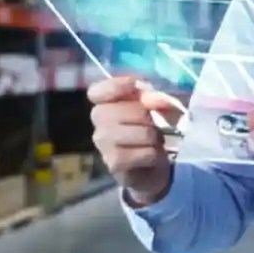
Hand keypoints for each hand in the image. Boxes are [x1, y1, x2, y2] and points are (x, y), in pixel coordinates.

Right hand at [87, 76, 181, 206]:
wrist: (152, 166)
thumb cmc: (150, 129)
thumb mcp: (156, 108)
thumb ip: (154, 98)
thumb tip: (155, 99)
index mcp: (106, 102)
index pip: (97, 92)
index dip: (115, 86)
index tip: (133, 86)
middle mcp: (98, 120)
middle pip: (122, 111)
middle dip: (145, 117)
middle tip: (152, 124)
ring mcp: (102, 143)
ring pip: (134, 132)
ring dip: (151, 136)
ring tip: (153, 141)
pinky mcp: (113, 163)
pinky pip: (138, 153)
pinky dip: (151, 154)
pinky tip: (150, 156)